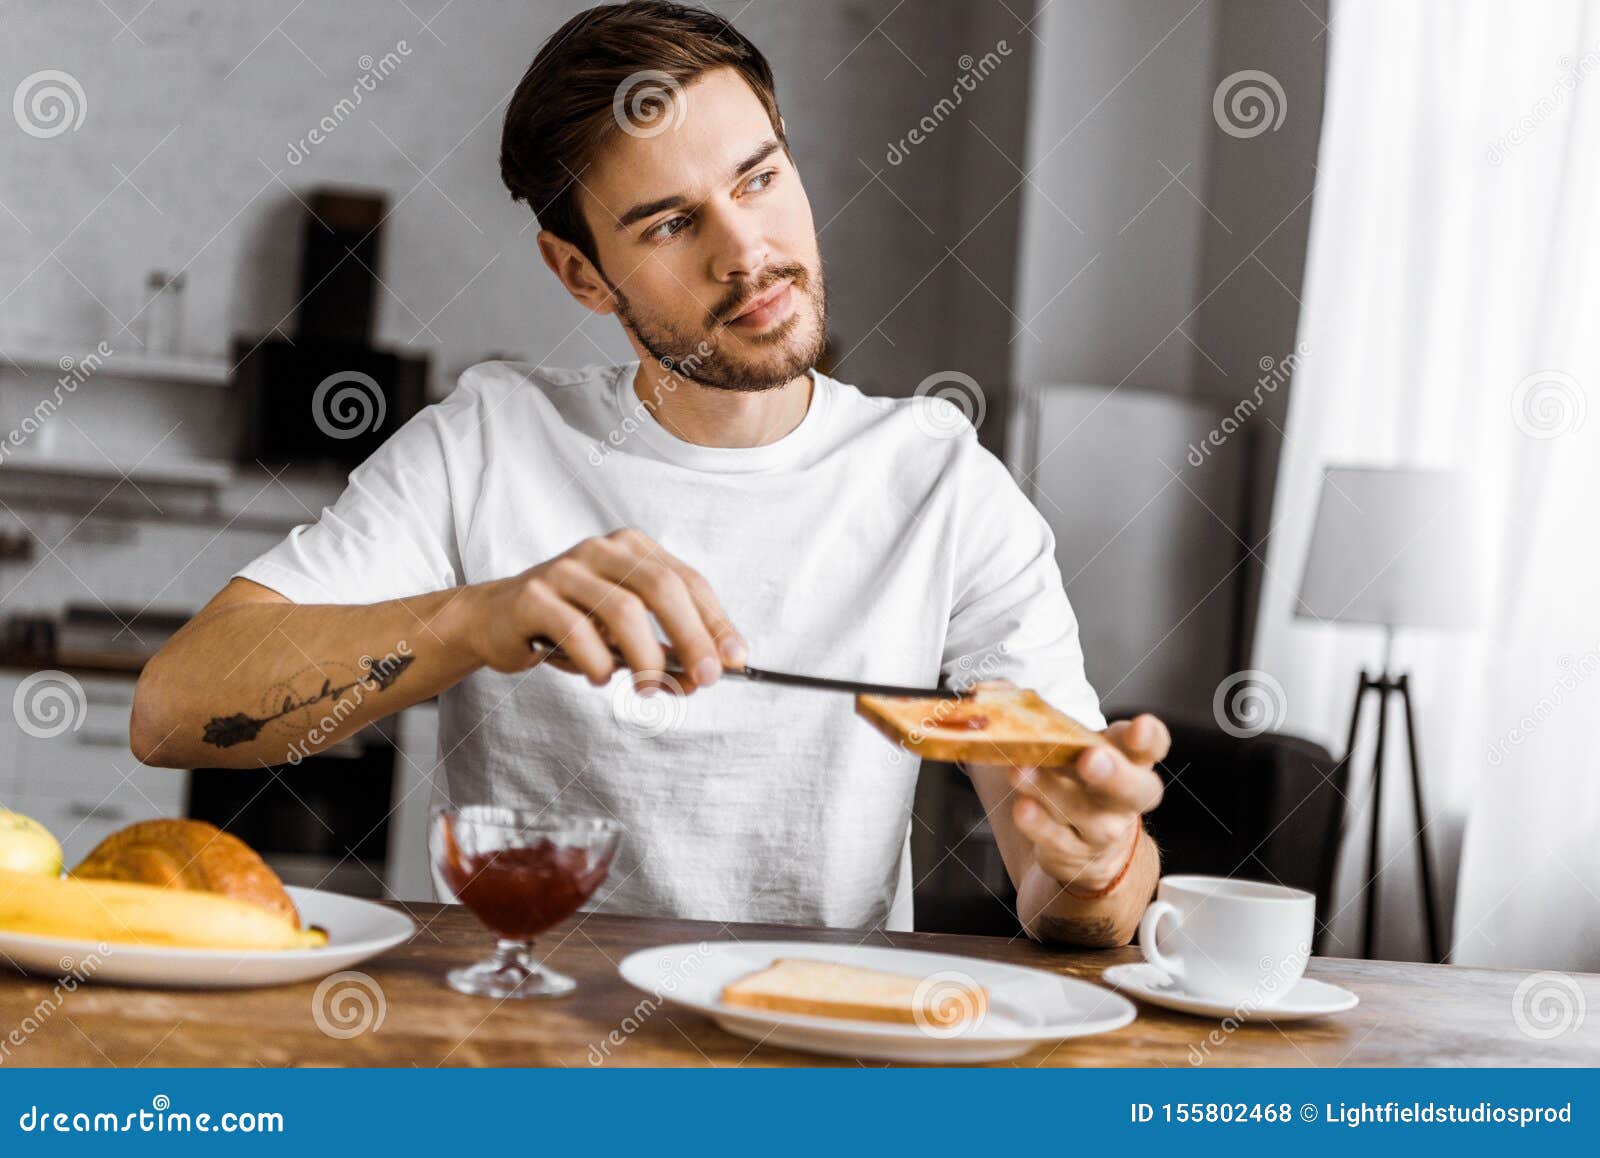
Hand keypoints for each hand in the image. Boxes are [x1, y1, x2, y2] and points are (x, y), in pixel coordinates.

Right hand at [451, 528, 745, 690]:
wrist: (492, 619)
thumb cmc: (567, 623)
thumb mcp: (621, 630)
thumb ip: (664, 645)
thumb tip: (708, 673)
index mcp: (631, 548)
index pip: (688, 580)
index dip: (716, 622)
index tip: (736, 660)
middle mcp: (601, 549)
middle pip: (661, 588)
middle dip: (692, 637)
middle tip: (705, 679)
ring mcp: (565, 568)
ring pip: (623, 610)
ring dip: (647, 658)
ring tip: (650, 687)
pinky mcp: (533, 595)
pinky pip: (577, 630)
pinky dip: (597, 662)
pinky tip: (599, 675)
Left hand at [1005, 713, 1168, 895]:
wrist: (1088, 848)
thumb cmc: (1077, 781)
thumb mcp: (1068, 744)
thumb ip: (1035, 713)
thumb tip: (994, 687)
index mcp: (1129, 759)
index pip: (1150, 747)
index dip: (1149, 737)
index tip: (1141, 726)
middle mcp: (1123, 798)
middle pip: (1133, 789)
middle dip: (1114, 774)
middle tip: (1092, 760)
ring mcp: (1101, 829)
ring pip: (1084, 813)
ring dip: (1052, 792)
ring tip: (1022, 773)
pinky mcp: (1072, 853)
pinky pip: (1056, 840)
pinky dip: (1037, 825)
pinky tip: (1022, 809)